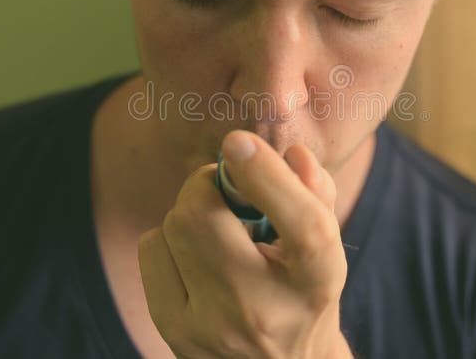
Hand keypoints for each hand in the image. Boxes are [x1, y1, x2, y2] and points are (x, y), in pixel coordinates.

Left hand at [137, 130, 351, 358]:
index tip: (240, 142)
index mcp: (316, 283)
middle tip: (223, 189)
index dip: (268, 177)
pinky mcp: (173, 333)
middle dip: (206, 185)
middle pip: (202, 219)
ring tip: (216, 231)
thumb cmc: (302, 293)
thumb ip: (314, 193)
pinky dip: (168, 239)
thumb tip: (293, 154)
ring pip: (171, 228)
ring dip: (189, 212)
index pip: (303, 226)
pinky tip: (194, 257)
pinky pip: (151, 250)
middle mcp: (264, 312)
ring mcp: (211, 327)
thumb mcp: (324, 248)